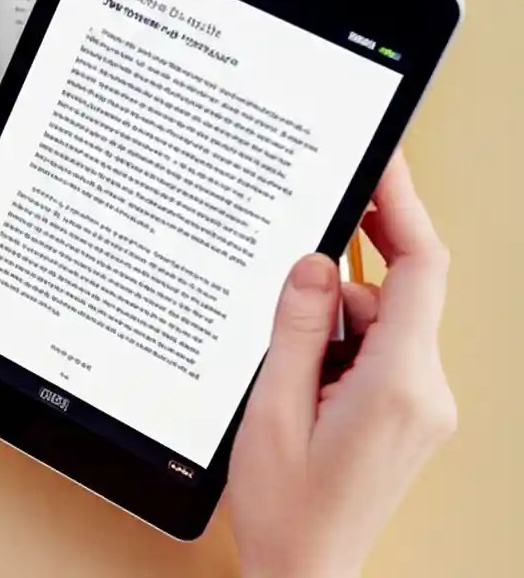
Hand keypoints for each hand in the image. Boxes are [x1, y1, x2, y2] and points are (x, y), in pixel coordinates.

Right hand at [230, 153, 456, 577]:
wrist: (306, 571)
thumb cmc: (288, 510)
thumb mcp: (273, 410)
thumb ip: (297, 327)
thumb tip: (315, 262)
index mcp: (398, 385)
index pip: (418, 269)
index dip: (401, 206)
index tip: (382, 162)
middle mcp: (424, 390)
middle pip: (392, 294)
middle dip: (336, 284)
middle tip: (284, 292)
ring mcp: (419, 402)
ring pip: (378, 323)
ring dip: (327, 327)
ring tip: (284, 378)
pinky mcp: (405, 410)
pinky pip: (375, 351)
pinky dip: (335, 348)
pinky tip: (298, 381)